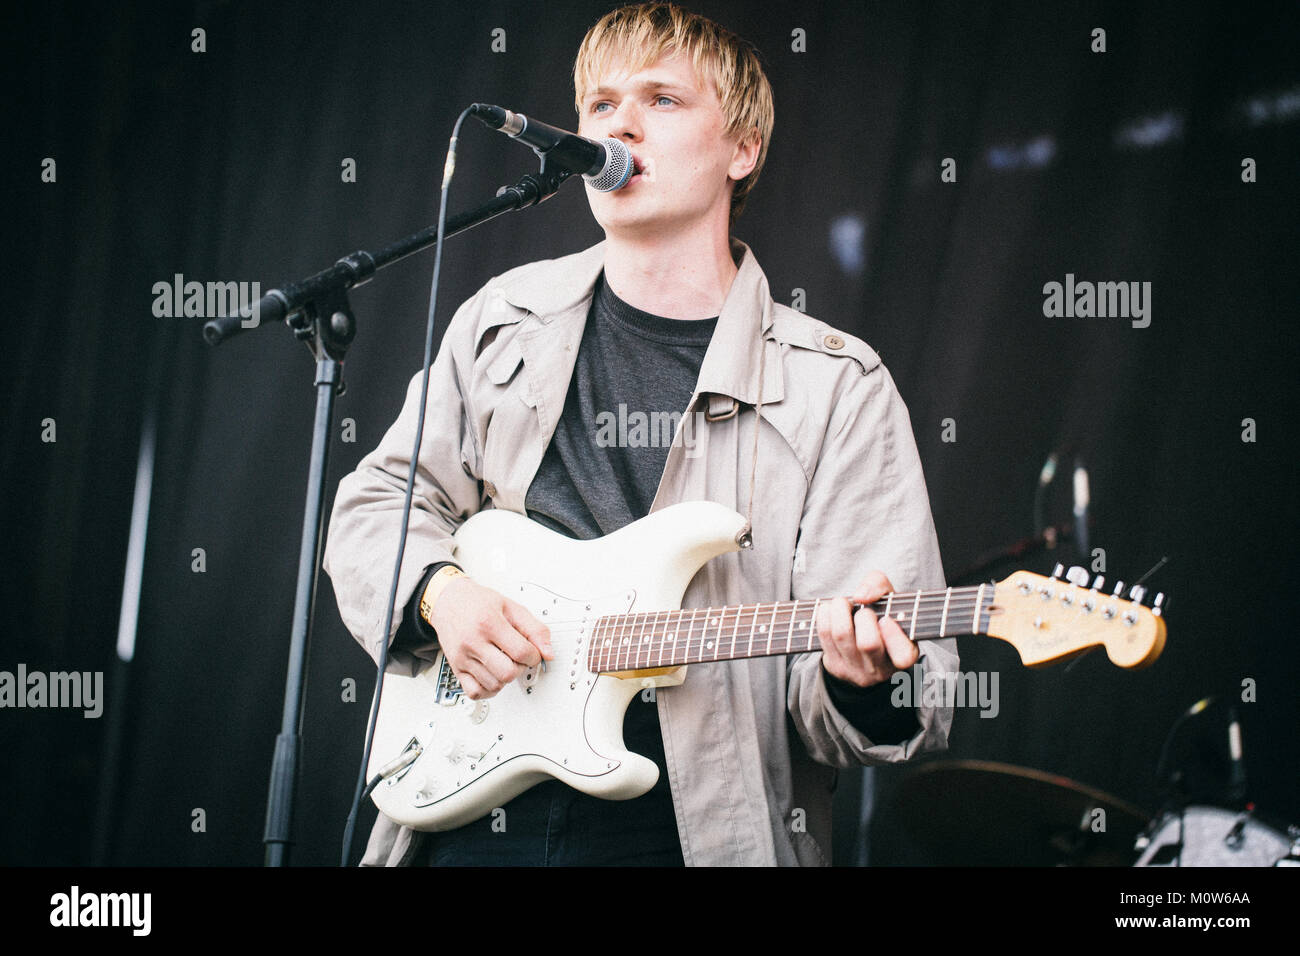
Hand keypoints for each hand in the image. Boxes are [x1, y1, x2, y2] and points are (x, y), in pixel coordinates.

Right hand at [426, 577, 552, 698]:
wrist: (448, 600)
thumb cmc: (478, 602)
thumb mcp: (511, 606)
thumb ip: (534, 629)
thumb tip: (548, 652)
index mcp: (489, 623)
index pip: (521, 652)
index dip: (534, 656)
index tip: (533, 652)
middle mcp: (473, 642)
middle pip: (507, 673)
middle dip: (520, 668)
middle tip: (519, 658)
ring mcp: (462, 657)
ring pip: (494, 685)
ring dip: (506, 678)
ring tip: (505, 663)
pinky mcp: (456, 668)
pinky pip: (475, 692)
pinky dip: (488, 689)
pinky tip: (493, 676)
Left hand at [815, 570, 918, 687]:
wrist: (858, 644)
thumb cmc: (879, 616)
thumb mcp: (888, 598)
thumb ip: (880, 585)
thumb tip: (861, 596)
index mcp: (904, 654)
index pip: (903, 656)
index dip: (894, 636)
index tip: (885, 619)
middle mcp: (881, 669)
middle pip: (868, 643)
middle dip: (863, 616)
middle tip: (862, 610)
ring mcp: (856, 671)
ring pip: (842, 635)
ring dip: (838, 610)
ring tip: (842, 603)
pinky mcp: (835, 667)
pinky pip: (824, 635)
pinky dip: (824, 615)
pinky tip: (829, 610)